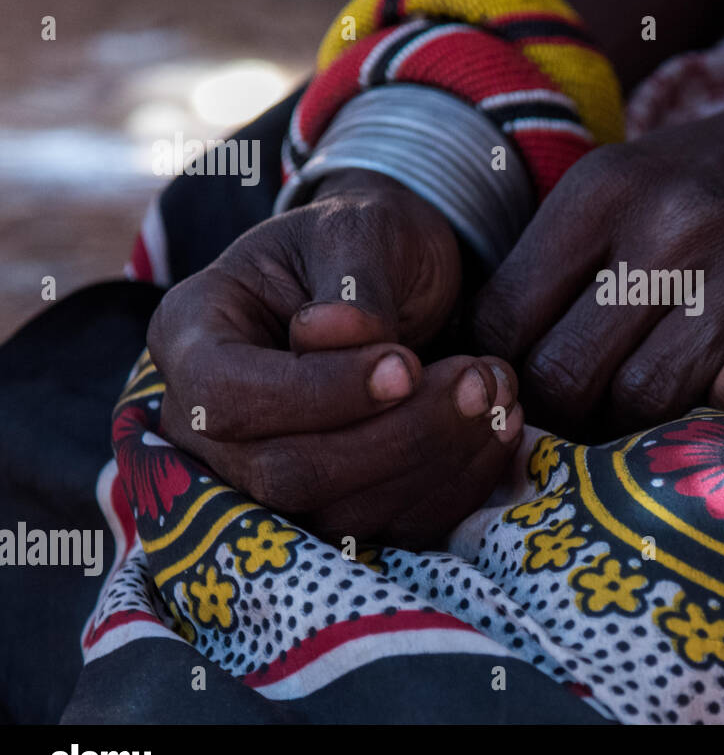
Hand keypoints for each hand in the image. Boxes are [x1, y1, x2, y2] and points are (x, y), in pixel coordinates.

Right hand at [147, 168, 523, 547]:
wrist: (396, 271)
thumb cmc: (364, 239)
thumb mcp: (359, 228)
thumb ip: (351, 281)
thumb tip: (336, 333)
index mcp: (192, 336)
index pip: (230, 397)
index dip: (321, 395)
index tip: (407, 363)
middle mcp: (209, 423)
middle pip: (284, 473)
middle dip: (397, 436)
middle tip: (481, 379)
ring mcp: (265, 475)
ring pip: (340, 513)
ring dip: (435, 461)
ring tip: (497, 392)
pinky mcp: (331, 504)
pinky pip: (388, 526)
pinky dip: (454, 485)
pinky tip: (499, 431)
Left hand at [473, 16, 723, 434]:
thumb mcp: (636, 178)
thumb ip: (565, 259)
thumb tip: (499, 359)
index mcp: (605, 188)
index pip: (505, 320)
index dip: (509, 375)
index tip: (532, 395)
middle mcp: (669, 222)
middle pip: (568, 375)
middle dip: (569, 419)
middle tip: (593, 423)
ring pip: (648, 399)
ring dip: (645, 425)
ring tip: (660, 410)